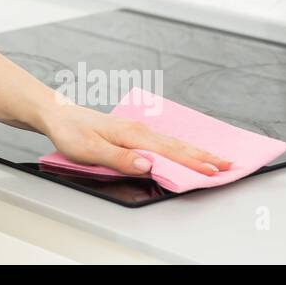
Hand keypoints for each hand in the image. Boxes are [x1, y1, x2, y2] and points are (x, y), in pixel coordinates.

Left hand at [39, 96, 232, 176]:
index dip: (193, 162)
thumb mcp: (90, 150)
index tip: (214, 169)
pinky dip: (179, 147)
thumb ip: (119, 158)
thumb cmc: (71, 132)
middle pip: (177, 145)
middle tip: (229, 164)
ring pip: (172, 142)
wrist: (57, 114)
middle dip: (203, 156)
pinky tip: (185, 151)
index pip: (169, 151)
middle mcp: (138, 129)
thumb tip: (147, 164)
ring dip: (195, 151)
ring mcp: (136, 129)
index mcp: (132, 134)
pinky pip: (162, 141)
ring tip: (215, 159)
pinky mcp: (131, 132)